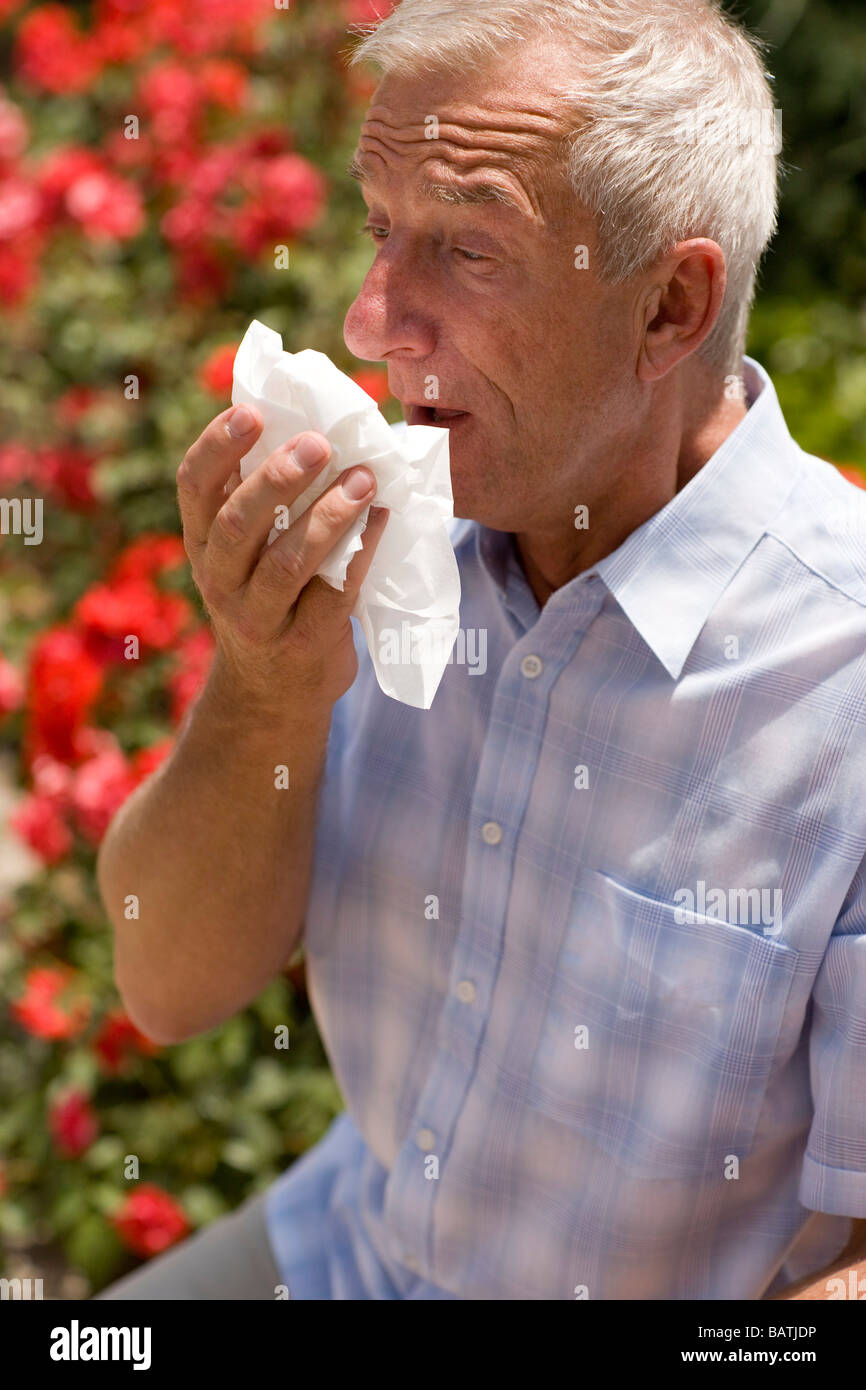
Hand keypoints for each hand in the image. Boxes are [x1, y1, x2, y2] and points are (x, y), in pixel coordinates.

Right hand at [176, 403, 389, 714]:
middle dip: (277, 479)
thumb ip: (261, 503)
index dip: (217, 447)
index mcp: (202, 544)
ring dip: (328, 517)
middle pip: (237, 524)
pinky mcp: (303, 644)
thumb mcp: (245, 556)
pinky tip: (382, 519)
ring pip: (286, 564)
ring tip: (363, 479)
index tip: (251, 412)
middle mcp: (221, 580)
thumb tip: (312, 422)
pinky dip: (360, 553)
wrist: (271, 695)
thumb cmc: (268, 600)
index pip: (194, 487)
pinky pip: (333, 595)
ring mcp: (258, 617)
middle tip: (318, 443)